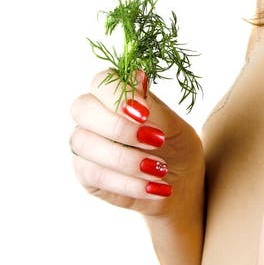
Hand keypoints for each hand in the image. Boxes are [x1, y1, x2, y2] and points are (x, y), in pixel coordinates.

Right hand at [70, 69, 204, 219]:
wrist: (180, 183)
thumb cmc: (176, 146)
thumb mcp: (175, 127)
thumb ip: (153, 108)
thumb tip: (137, 77)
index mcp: (116, 94)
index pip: (101, 81)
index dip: (119, 96)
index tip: (146, 113)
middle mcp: (94, 115)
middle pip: (82, 108)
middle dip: (117, 126)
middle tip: (155, 141)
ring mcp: (85, 143)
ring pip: (84, 144)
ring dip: (125, 159)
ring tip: (159, 169)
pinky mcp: (84, 172)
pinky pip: (93, 174)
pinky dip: (126, 182)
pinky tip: (152, 187)